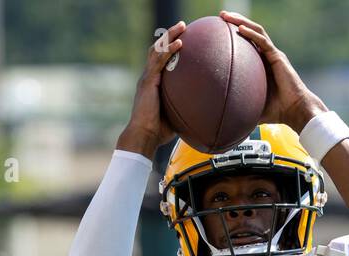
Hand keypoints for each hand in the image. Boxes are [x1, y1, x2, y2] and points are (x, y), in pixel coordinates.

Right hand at [116, 21, 185, 157]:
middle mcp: (149, 77)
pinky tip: (179, 44)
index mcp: (154, 83)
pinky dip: (169, 51)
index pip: (161, 60)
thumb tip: (205, 113)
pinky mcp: (148, 82)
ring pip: (157, 50)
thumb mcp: (177, 116)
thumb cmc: (159, 132)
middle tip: (183, 27)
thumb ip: (186, 109)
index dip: (170, 48)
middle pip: (158, 50)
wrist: (144, 136)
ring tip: (181, 27)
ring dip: (169, 37)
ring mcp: (147, 78)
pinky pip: (159, 62)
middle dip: (170, 36)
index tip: (183, 39)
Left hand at [220, 10, 323, 129]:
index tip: (218, 32)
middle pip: (250, 32)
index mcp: (261, 64)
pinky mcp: (277, 57)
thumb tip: (221, 114)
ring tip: (226, 17)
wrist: (294, 111)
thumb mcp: (252, 106)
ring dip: (241, 22)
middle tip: (220, 17)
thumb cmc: (276, 111)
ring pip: (256, 31)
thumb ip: (239, 105)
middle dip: (235, 22)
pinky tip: (240, 29)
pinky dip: (251, 34)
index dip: (233, 35)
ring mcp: (273, 54)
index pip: (246, 44)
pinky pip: (263, 42)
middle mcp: (267, 56)